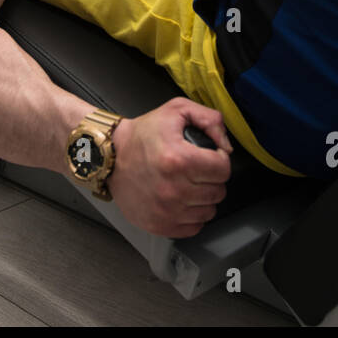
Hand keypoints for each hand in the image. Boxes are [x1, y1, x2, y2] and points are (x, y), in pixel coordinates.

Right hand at [107, 97, 232, 238]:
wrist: (110, 156)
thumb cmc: (142, 135)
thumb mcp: (176, 110)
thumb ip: (209, 119)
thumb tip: (226, 146)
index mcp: (179, 159)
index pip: (223, 169)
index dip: (220, 160)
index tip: (210, 157)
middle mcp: (174, 189)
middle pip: (218, 192)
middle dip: (212, 179)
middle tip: (196, 170)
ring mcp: (166, 210)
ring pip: (209, 212)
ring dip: (203, 198)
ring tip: (188, 184)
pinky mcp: (159, 224)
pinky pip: (194, 227)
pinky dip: (192, 215)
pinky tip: (182, 200)